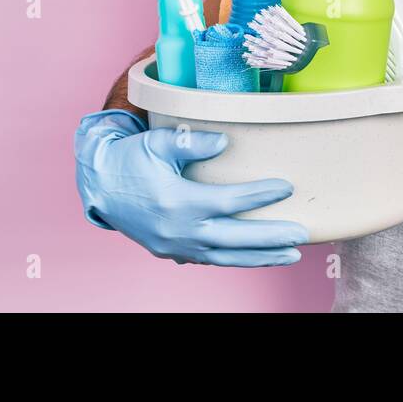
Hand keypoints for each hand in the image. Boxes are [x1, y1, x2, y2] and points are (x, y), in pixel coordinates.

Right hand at [74, 110, 307, 266]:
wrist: (100, 186)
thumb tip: (224, 142)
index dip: (259, 194)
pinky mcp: (173, 252)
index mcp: (177, 202)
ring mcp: (175, 246)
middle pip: (234, 238)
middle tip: (301, 235)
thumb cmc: (131, 159)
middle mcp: (178, 231)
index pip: (228, 201)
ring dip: (260, 257)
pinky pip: (211, 260)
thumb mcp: (157, 142)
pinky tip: (259, 256)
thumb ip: (191, 142)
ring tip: (291, 255)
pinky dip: (237, 259)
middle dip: (270, 238)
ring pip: (226, 257)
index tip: (285, 187)